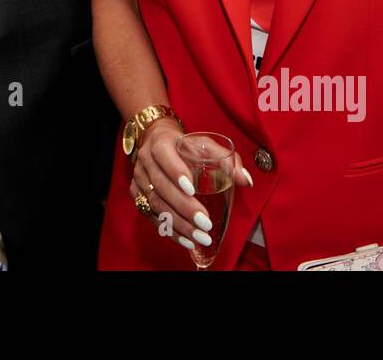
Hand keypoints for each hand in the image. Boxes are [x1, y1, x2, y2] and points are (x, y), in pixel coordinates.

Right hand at [130, 120, 252, 255]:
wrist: (156, 141)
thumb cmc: (186, 145)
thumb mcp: (206, 145)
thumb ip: (227, 160)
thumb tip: (246, 180)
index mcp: (161, 144)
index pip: (164, 157)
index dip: (176, 172)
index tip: (192, 189)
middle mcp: (146, 161)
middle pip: (161, 187)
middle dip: (184, 208)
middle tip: (205, 223)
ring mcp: (139, 179)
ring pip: (155, 205)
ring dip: (178, 224)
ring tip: (200, 237)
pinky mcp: (137, 194)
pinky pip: (151, 216)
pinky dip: (169, 231)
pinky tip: (186, 241)